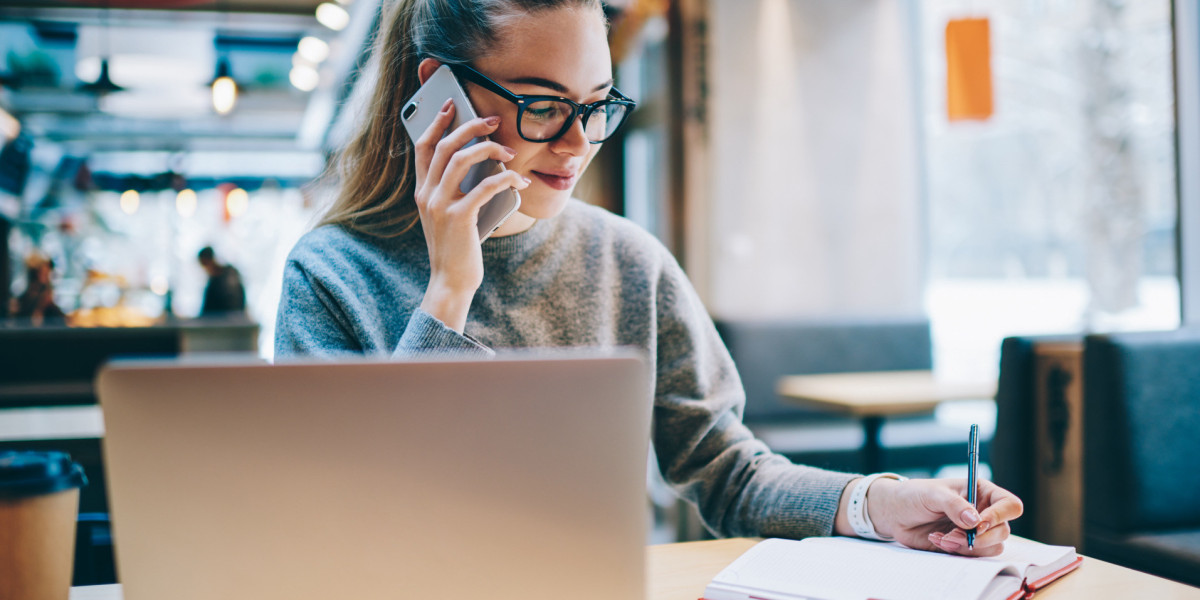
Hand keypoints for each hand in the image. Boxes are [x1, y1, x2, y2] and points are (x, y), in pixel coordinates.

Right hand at [412, 99, 530, 330]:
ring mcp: (440, 205)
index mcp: (422, 191)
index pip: (423, 147)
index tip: (452, 105)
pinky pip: (484, 186)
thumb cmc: (456, 247)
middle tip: (493, 119)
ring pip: (462, 160)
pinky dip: (506, 179)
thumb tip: (482, 163)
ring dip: (490, 149)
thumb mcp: (449, 215)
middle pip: (444, 146)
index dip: (436, 122)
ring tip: (510, 151)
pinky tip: (520, 181)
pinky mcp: (459, 217)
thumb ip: (455, 191)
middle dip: (470, 127)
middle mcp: (426, 194)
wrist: (451, 281)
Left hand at [843, 477, 1022, 556]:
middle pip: (1003, 531)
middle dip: (979, 537)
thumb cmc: (914, 495)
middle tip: (953, 534)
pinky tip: (937, 540)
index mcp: (981, 492)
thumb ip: (954, 505)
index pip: (1009, 505)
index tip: (979, 524)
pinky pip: (972, 556)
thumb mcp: (932, 494)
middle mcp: (983, 512)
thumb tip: (975, 521)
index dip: (1000, 515)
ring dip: (966, 546)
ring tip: (941, 537)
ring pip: (991, 547)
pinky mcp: (964, 546)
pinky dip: (955, 551)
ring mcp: (975, 531)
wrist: (895, 513)